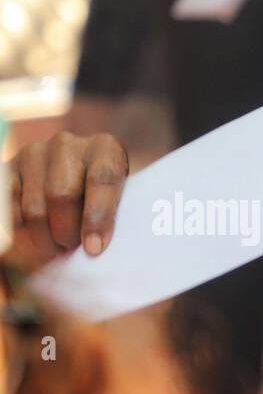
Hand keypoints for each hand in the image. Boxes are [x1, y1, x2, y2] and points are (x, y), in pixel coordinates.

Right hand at [7, 131, 128, 269]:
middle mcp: (67, 144)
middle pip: (62, 195)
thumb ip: (117, 215)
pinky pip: (10, 208)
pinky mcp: (8, 169)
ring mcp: (34, 153)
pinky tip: (36, 236)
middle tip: (74, 248)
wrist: (73, 180)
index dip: (98, 217)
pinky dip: (22, 229)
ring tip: (58, 246)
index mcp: (104, 147)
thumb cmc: (105, 200)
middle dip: (68, 232)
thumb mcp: (121, 200)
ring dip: (46, 237)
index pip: (102, 179)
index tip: (94, 248)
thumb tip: (98, 247)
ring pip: (35, 207)